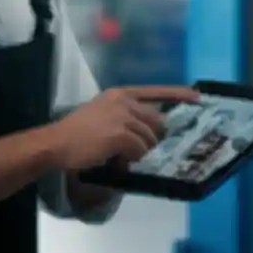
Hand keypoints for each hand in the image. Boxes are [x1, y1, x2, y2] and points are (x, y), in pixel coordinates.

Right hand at [46, 86, 200, 170]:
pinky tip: (118, 161)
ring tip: (121, 157)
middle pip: (157, 120)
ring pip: (148, 139)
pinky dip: (131, 159)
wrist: (56, 143)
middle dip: (154, 138)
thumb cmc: (75, 133)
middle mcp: (123, 101)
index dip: (177, 94)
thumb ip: (124, 118)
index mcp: (119, 94)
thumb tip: (147, 134)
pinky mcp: (120, 134)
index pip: (155, 91)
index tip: (196, 97)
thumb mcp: (101, 115)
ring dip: (139, 153)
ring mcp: (122, 116)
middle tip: (142, 151)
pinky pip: (139, 151)